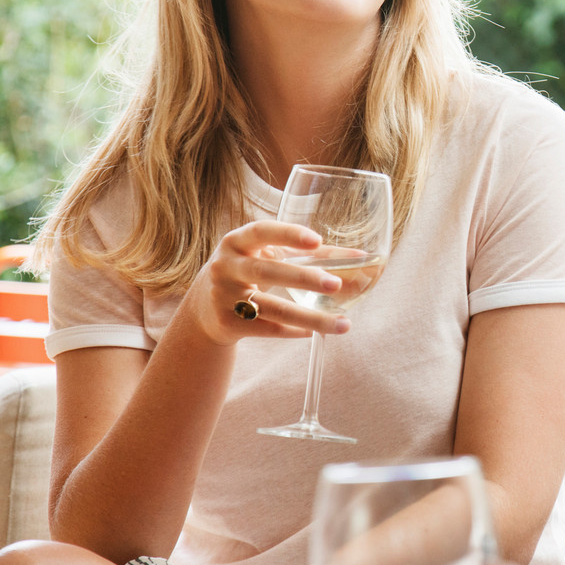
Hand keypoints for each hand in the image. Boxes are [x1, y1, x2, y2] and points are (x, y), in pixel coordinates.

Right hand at [186, 220, 348, 346]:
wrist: (203, 309)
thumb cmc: (247, 271)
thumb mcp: (266, 254)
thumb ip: (308, 252)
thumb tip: (361, 256)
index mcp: (237, 241)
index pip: (261, 231)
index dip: (288, 234)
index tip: (316, 239)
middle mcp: (227, 266)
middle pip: (267, 271)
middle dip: (304, 278)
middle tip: (336, 284)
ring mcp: (224, 297)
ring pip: (272, 308)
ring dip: (311, 317)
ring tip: (343, 324)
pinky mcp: (228, 323)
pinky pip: (267, 329)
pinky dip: (293, 331)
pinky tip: (315, 332)